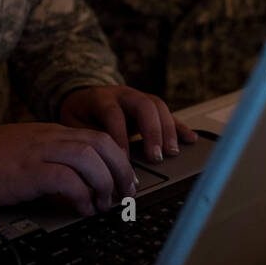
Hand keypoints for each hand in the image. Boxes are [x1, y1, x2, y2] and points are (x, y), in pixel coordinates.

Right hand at [0, 122, 136, 215]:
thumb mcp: (27, 154)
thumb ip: (52, 162)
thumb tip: (78, 186)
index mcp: (51, 133)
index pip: (97, 137)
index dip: (118, 159)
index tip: (125, 180)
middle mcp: (49, 137)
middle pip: (101, 144)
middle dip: (120, 170)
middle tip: (126, 194)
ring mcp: (39, 151)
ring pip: (89, 158)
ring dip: (104, 183)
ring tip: (105, 204)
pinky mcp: (28, 170)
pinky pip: (66, 178)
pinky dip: (81, 194)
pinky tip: (81, 208)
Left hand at [57, 85, 198, 163]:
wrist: (81, 100)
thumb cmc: (78, 118)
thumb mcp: (74, 128)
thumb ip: (86, 142)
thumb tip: (94, 170)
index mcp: (100, 98)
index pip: (113, 114)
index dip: (120, 138)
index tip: (124, 161)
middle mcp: (123, 94)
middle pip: (143, 105)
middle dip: (152, 131)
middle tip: (155, 156)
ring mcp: (138, 98)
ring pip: (158, 107)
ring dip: (168, 130)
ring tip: (171, 153)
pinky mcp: (150, 108)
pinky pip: (169, 114)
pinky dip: (180, 127)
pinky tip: (190, 139)